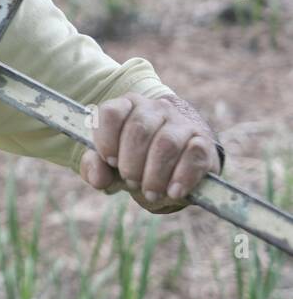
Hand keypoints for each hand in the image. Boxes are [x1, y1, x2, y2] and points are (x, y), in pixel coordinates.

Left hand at [78, 92, 220, 214]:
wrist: (177, 166)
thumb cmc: (135, 161)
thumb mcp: (109, 166)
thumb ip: (94, 168)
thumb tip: (98, 178)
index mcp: (127, 106)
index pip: (111, 112)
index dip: (106, 139)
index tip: (109, 161)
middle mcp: (156, 108)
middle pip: (139, 130)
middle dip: (131, 163)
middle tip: (131, 181)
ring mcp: (182, 123)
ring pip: (166, 143)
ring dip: (155, 174)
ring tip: (150, 192)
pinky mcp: (203, 141)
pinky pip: (194, 155)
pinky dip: (182, 177)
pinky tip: (173, 192)